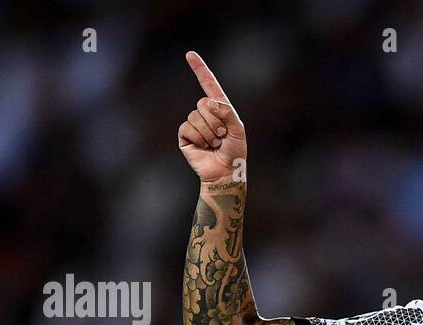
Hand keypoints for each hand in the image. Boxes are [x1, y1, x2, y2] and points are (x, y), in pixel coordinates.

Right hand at [178, 51, 246, 184]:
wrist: (225, 172)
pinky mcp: (185, 135)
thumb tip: (208, 102)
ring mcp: (194, 124)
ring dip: (208, 133)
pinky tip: (204, 147)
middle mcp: (205, 114)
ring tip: (214, 144)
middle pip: (203, 103)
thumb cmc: (235, 152)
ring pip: (196, 117)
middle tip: (222, 137)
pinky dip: (198, 138)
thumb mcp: (238, 129)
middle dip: (216, 121)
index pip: (208, 84)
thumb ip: (227, 112)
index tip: (189, 54)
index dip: (200, 69)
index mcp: (219, 109)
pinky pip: (188, 127)